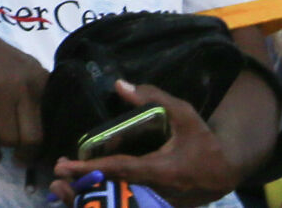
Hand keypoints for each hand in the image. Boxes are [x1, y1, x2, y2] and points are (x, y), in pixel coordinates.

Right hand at [0, 24, 49, 162]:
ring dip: (4, 150)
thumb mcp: (24, 68)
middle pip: (30, 137)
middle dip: (26, 154)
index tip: (36, 152)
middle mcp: (23, 86)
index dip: (43, 143)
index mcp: (40, 79)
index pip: (49, 123)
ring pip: (8, 138)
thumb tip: (49, 127)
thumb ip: (38, 92)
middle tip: (20, 160)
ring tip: (1, 152)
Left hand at [50, 81, 249, 205]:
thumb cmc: (203, 141)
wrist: (225, 173)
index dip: (93, 169)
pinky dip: (102, 204)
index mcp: (163, 171)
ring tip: (60, 189)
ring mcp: (157, 204)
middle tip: (56, 177)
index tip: (67, 165)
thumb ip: (155, 97)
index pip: (122, 170)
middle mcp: (157, 193)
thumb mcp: (185, 114)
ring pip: (119, 207)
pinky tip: (81, 195)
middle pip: (114, 195)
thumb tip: (119, 85)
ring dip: (88, 200)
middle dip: (83, 188)